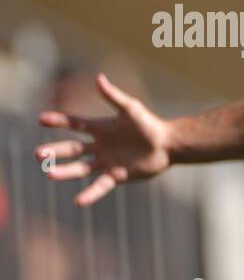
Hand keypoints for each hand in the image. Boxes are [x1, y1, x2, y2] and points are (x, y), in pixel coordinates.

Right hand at [34, 73, 172, 206]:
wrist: (169, 144)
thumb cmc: (150, 124)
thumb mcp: (130, 108)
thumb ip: (113, 96)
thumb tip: (98, 77)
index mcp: (100, 128)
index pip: (75, 124)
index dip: (59, 121)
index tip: (41, 119)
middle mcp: (100, 146)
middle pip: (73, 149)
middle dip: (55, 151)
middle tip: (37, 154)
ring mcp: (107, 161)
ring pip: (82, 168)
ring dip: (66, 172)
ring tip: (49, 175)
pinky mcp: (118, 175)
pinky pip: (101, 185)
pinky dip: (91, 194)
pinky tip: (78, 201)